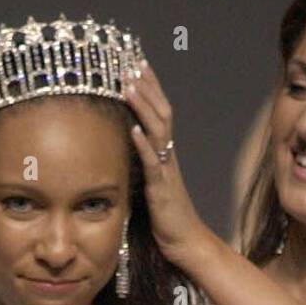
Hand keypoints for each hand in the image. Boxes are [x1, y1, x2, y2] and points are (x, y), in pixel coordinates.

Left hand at [124, 59, 210, 270]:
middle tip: (130, 61)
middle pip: (161, 112)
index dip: (149, 87)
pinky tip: (133, 129)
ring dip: (143, 106)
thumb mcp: (149, 185)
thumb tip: (119, 151)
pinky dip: (143, 145)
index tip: (135, 63)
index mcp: (164, 154)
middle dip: (146, 86)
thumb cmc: (166, 218)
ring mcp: (166, 171)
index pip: (159, 112)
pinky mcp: (161, 189)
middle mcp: (168, 157)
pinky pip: (153, 163)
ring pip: (158, 130)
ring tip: (128, 84)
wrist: (185, 243)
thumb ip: (137, 166)